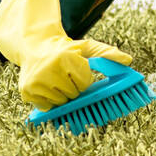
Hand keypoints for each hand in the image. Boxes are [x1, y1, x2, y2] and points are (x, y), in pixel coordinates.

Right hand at [0, 0, 132, 110]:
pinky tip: (46, 87)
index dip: (83, 79)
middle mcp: (49, 69)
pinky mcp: (27, 92)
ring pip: (61, 103)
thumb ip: (107, 53)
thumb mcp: (86, 48)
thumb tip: (128, 61)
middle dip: (73, 87)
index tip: (76, 70)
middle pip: (74, 94)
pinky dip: (49, 101)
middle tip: (65, 75)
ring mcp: (36, 82)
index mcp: (65, 57)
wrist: (35, 47)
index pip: (85, 83)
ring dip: (62, 95)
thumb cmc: (65, 50)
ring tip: (56, 80)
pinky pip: (47, 107)